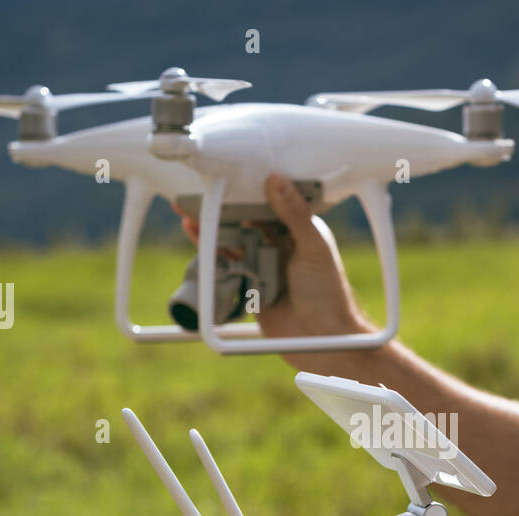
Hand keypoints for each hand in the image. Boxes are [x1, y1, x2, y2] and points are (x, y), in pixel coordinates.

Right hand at [175, 173, 377, 369]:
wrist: (322, 339)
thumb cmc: (328, 293)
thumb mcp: (314, 247)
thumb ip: (295, 215)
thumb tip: (276, 179)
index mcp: (298, 229)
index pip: (270, 201)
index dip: (250, 187)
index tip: (229, 172)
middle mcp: (279, 243)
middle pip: (246, 218)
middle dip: (224, 205)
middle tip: (201, 189)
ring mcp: (262, 263)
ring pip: (232, 239)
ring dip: (212, 226)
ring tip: (190, 211)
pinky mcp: (248, 284)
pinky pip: (225, 264)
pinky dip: (209, 251)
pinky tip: (196, 237)